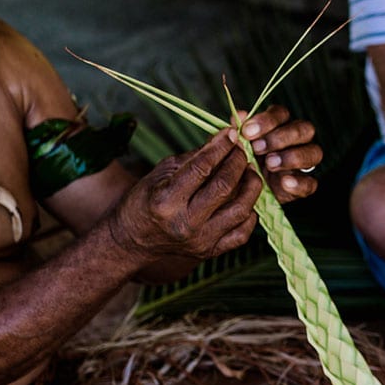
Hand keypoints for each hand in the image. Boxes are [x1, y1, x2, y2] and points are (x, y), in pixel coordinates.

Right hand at [108, 129, 261, 259]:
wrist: (133, 240)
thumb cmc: (146, 199)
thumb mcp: (163, 172)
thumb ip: (195, 156)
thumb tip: (225, 138)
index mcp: (166, 200)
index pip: (202, 167)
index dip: (221, 147)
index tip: (231, 133)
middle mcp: (184, 223)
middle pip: (224, 187)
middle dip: (238, 161)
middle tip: (241, 149)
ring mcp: (200, 240)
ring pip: (240, 210)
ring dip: (251, 185)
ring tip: (249, 170)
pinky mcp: (210, 252)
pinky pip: (242, 233)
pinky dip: (250, 213)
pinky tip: (246, 199)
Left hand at [238, 105, 321, 204]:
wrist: (245, 192)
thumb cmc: (244, 162)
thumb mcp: (239, 146)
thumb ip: (239, 131)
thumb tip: (239, 115)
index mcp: (280, 126)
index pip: (282, 114)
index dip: (266, 120)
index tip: (246, 132)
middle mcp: (298, 140)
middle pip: (304, 129)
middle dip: (281, 137)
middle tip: (257, 148)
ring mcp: (305, 163)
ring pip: (314, 152)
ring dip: (292, 157)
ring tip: (270, 164)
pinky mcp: (305, 185)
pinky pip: (312, 182)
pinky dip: (299, 182)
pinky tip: (284, 183)